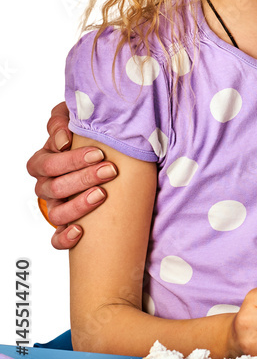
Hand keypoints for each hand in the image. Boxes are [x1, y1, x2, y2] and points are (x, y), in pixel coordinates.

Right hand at [28, 102, 117, 248]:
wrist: (104, 155)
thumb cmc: (88, 136)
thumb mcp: (74, 120)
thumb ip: (64, 119)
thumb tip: (62, 136)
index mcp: (44, 161)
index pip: (48, 163)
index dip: (70, 159)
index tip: (98, 153)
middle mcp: (46, 185)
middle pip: (55, 187)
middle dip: (84, 178)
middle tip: (110, 170)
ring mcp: (55, 206)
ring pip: (56, 213)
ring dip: (79, 205)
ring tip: (102, 194)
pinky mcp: (65, 225)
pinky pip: (56, 239)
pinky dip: (65, 237)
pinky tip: (80, 230)